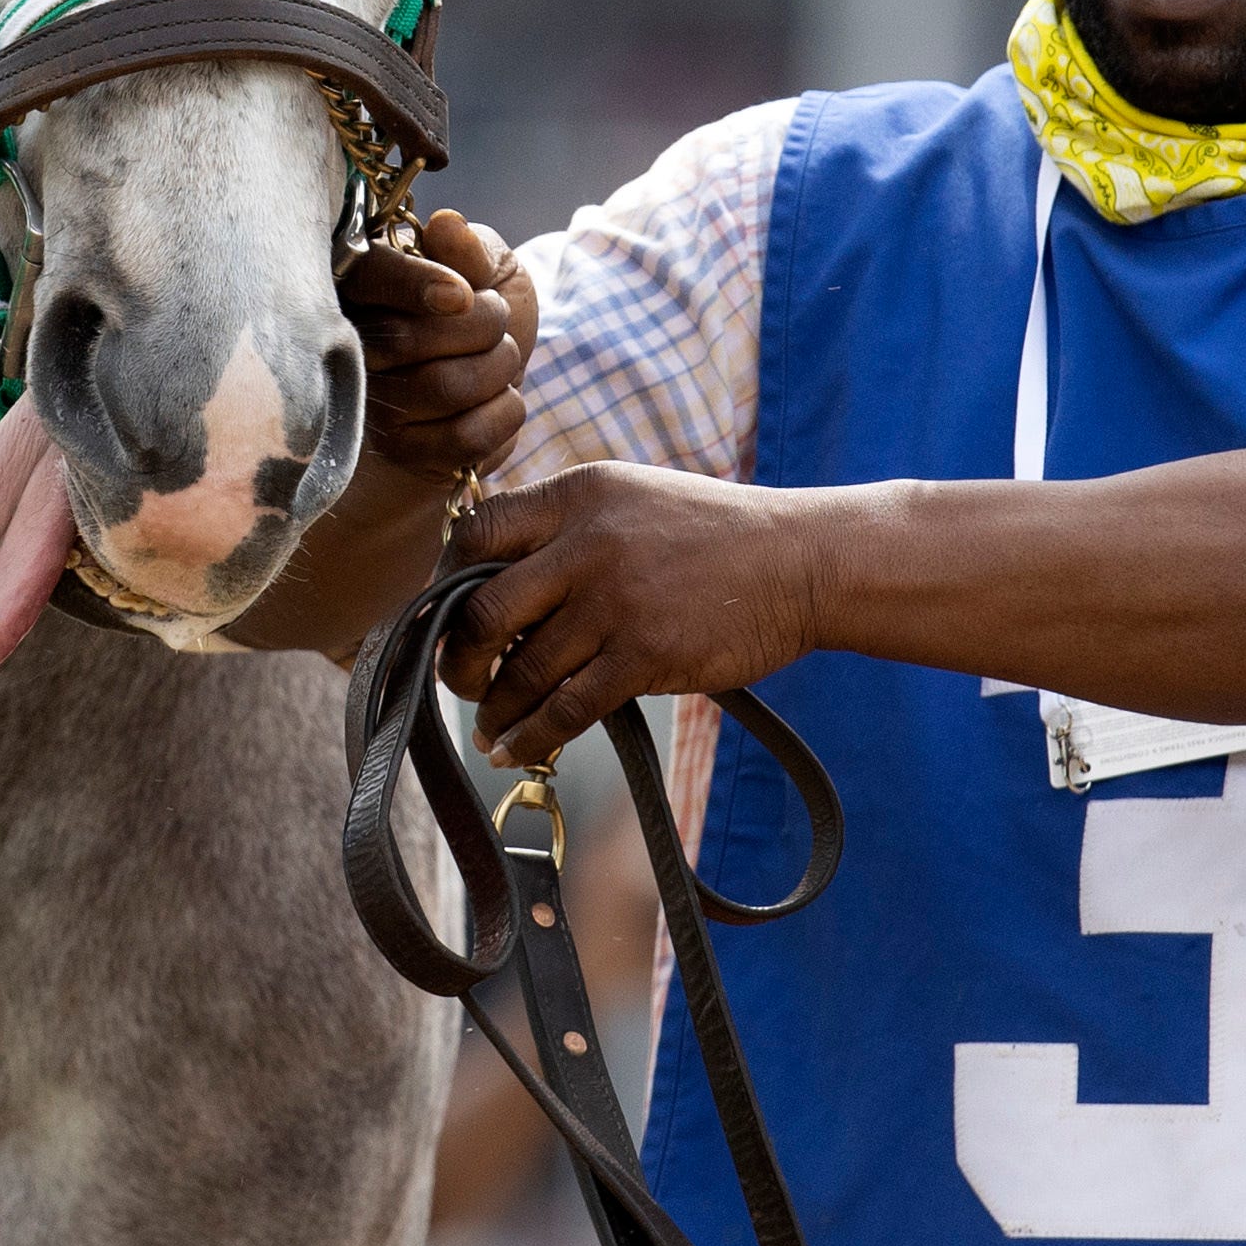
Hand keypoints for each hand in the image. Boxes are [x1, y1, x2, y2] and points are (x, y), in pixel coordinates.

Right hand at [338, 206, 533, 492]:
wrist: (497, 380)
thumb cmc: (483, 315)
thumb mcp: (489, 268)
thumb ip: (471, 248)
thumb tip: (447, 226)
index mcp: (365, 284)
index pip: (371, 279)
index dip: (414, 285)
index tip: (462, 294)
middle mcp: (354, 345)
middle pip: (407, 339)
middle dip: (481, 325)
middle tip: (497, 319)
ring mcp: (373, 406)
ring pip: (444, 388)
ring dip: (499, 368)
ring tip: (500, 359)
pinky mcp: (403, 453)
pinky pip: (464, 438)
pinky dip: (504, 415)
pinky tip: (498, 401)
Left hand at [445, 462, 824, 765]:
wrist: (799, 560)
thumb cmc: (713, 534)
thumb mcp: (631, 498)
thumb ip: (566, 527)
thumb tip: (494, 575)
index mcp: (577, 495)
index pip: (476, 531)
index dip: (446, 579)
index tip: (447, 615)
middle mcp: (586, 543)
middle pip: (481, 608)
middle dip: (459, 657)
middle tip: (462, 681)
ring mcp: (615, 601)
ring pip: (521, 668)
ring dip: (495, 708)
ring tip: (489, 728)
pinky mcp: (645, 654)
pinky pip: (567, 708)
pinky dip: (533, 737)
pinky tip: (518, 750)